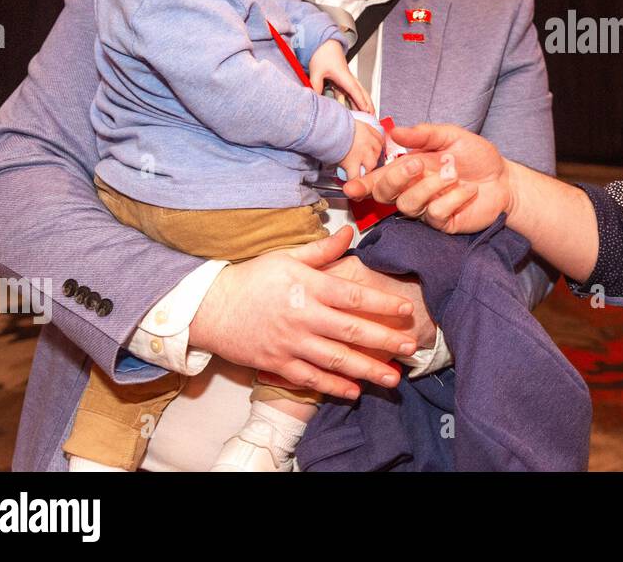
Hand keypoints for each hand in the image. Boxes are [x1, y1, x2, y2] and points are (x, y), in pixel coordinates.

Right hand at [189, 227, 419, 398]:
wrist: (210, 307)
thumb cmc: (252, 279)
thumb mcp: (286, 257)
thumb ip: (321, 250)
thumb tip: (349, 232)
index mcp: (309, 287)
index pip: (354, 297)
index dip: (383, 304)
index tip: (405, 311)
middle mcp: (303, 317)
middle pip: (352, 331)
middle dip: (385, 341)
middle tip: (412, 347)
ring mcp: (291, 343)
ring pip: (336, 360)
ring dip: (368, 370)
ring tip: (393, 378)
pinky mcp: (278, 363)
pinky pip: (311, 378)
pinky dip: (334, 386)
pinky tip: (355, 391)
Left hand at [309, 39, 373, 114]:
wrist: (325, 45)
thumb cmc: (323, 54)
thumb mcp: (316, 70)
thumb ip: (316, 84)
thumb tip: (315, 97)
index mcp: (344, 76)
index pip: (355, 91)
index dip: (361, 102)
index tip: (366, 111)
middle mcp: (349, 78)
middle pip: (362, 93)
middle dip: (369, 105)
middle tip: (373, 117)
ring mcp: (348, 79)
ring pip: (360, 92)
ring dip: (366, 102)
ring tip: (370, 113)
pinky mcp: (345, 80)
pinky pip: (354, 92)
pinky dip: (358, 99)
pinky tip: (357, 106)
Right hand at [343, 123, 510, 234]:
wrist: (504, 179)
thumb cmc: (476, 157)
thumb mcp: (452, 136)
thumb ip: (425, 134)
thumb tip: (397, 132)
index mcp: (409, 169)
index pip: (378, 178)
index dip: (361, 184)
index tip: (350, 186)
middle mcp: (413, 190)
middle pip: (386, 194)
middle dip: (396, 177)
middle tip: (417, 164)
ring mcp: (427, 209)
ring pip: (408, 205)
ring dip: (430, 186)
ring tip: (453, 173)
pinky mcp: (443, 224)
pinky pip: (435, 214)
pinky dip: (453, 198)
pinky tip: (469, 190)